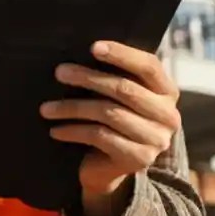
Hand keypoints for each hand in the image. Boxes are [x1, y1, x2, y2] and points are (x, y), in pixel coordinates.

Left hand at [41, 41, 180, 201]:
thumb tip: (83, 51)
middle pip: (125, 89)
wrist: (109, 168)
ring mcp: (156, 139)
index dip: (121, 54)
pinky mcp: (139, 158)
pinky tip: (55, 130)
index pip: (148, 66)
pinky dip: (73, 131)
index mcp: (167, 92)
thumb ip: (113, 75)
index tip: (93, 47)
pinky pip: (100, 136)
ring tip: (46, 108)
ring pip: (109, 113)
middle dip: (87, 78)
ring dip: (72, 107)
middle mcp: (168, 115)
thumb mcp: (117, 97)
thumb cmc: (109, 122)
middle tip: (59, 72)